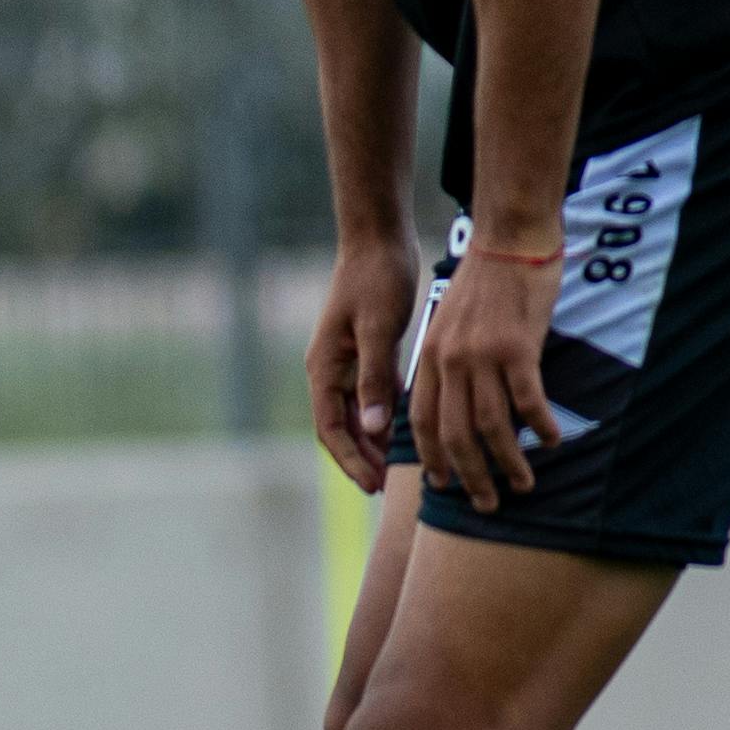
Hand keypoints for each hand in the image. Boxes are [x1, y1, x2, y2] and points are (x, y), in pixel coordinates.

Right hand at [310, 243, 420, 491]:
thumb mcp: (378, 329)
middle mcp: (330, 370)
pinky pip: (371, 396)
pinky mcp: (365, 353)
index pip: (331, 428)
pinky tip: (405, 433)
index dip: (350, 459)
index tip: (371, 485)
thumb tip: (374, 428)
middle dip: (359, 459)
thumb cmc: (376, 279)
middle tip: (383, 489)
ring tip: (394, 469)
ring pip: (356, 415)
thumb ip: (374, 378)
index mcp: (324, 367)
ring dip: (372, 442)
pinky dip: (384, 418)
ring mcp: (346, 362)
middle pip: (340, 428)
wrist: (377, 240)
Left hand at [409, 237, 563, 505]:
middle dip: (471, 476)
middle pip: (454, 434)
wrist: (509, 238)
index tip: (443, 486)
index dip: (432, 458)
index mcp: (429, 357)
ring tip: (524, 484)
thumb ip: (449, 363)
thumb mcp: (451, 323)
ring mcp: (481, 355)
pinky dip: (541, 426)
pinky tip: (553, 442)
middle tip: (488, 504)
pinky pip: (528, 400)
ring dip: (509, 462)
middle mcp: (449, 361)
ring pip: (491, 425)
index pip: (421, 421)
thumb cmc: (487, 283)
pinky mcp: (516, 346)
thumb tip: (457, 405)